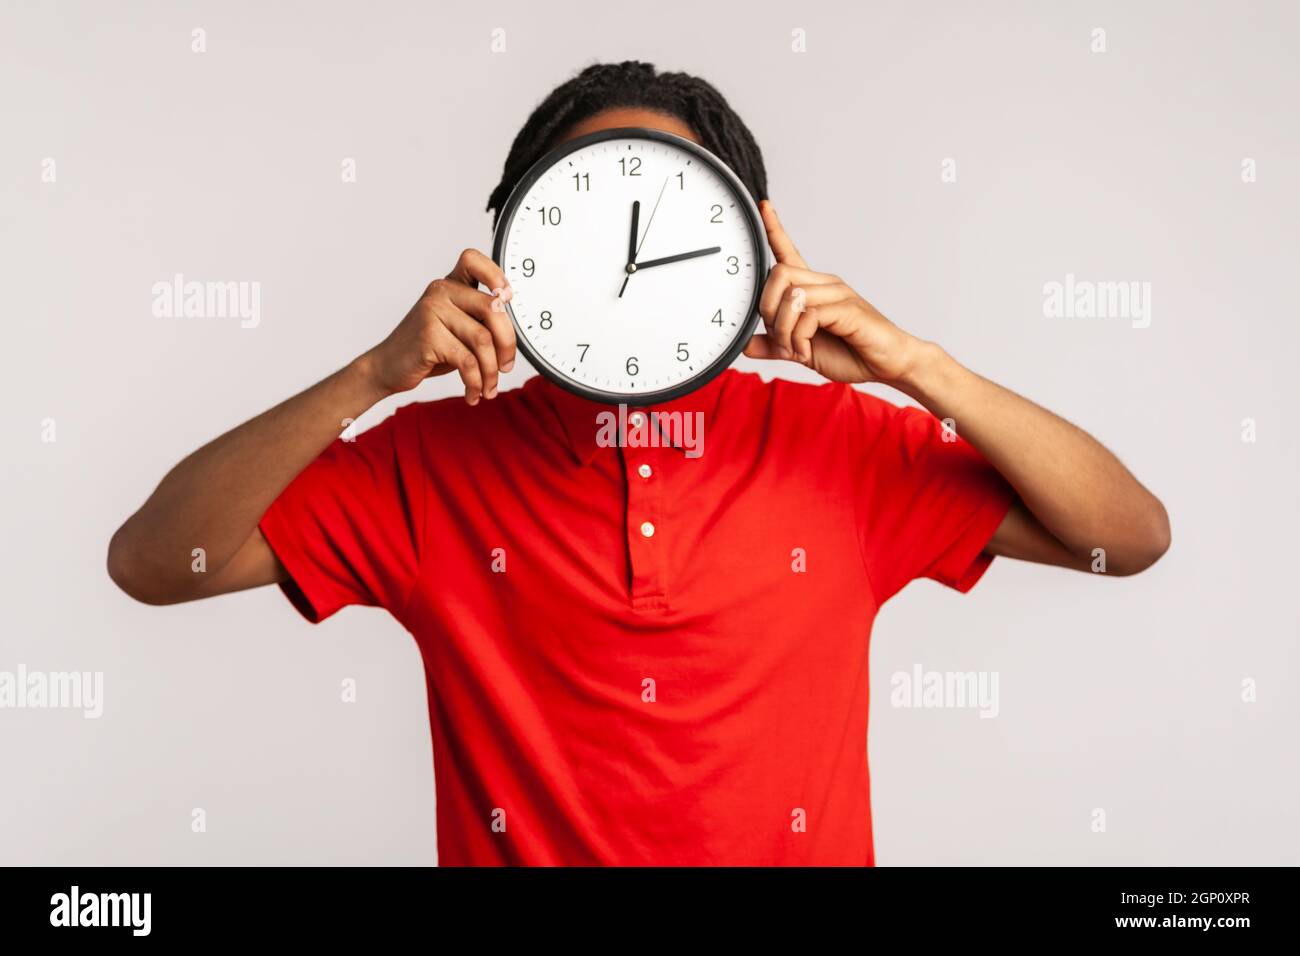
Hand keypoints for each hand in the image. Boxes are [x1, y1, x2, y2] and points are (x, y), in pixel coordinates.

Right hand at [360, 249, 515, 403]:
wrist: (388, 366)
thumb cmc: (428, 348)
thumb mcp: (457, 329)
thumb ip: (481, 322)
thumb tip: (513, 334)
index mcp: (449, 284)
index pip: (472, 260)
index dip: (495, 274)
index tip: (508, 298)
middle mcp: (440, 291)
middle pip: (492, 309)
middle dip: (507, 343)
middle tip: (506, 366)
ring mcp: (432, 311)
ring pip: (483, 339)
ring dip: (491, 371)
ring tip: (489, 388)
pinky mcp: (428, 336)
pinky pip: (467, 360)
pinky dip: (476, 382)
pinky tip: (474, 392)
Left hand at [744, 200, 924, 386]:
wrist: (886, 366)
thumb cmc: (849, 353)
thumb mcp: (800, 351)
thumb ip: (774, 345)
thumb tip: (746, 345)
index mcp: (813, 289)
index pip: (789, 251)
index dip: (774, 229)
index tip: (763, 206)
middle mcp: (825, 284)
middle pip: (778, 273)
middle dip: (768, 310)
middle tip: (778, 338)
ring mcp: (838, 294)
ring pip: (792, 296)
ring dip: (784, 330)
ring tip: (796, 349)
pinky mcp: (848, 309)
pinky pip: (810, 315)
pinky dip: (800, 338)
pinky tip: (806, 350)